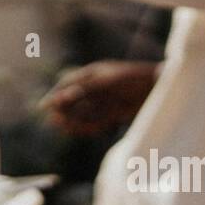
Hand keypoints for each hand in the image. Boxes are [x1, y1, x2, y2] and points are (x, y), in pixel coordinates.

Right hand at [40, 60, 160, 136]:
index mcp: (92, 73)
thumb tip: (60, 98)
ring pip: (82, 114)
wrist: (159, 89)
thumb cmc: (133, 78)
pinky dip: (89, 128)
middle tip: (56, 121)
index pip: (67, 83)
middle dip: (64, 111)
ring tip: (69, 127)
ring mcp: (103, 101)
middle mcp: (95, 87)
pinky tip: (89, 130)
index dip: (55, 95)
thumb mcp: (106, 82)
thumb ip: (83, 91)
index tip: (44, 107)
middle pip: (72, 101)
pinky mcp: (112, 114)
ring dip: (75, 121)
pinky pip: (95, 122)